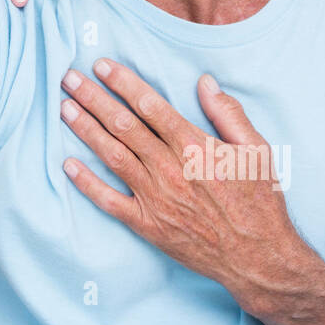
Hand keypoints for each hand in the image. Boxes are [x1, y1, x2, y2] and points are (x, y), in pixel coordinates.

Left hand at [58, 59, 309, 308]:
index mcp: (195, 147)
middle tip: (70, 78)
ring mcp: (156, 198)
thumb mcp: (256, 150)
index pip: (150, 105)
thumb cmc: (259, 202)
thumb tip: (205, 81)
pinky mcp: (148, 225)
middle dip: (93, 98)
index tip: (101, 66)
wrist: (258, 258)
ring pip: (112, 156)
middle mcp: (170, 169)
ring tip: (65, 108)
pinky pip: (110, 201)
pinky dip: (87, 183)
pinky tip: (68, 165)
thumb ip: (229, 113)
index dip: (123, 82)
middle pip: (123, 125)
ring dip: (86, 130)